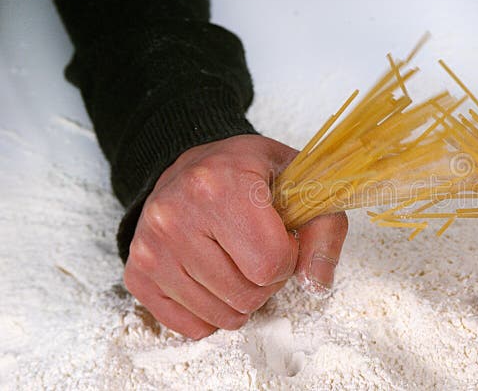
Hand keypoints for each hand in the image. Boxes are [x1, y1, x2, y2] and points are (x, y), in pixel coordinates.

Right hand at [123, 135, 347, 338]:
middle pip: (246, 295)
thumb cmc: (249, 174)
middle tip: (257, 249)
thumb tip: (316, 284)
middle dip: (265, 281)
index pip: (270, 263)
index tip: (281, 237)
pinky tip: (213, 276)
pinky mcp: (138, 274)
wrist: (195, 167)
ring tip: (236, 259)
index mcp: (220, 184)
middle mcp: (175, 215)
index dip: (288, 258)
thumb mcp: (300, 182)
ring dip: (240, 298)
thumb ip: (324, 231)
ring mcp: (150, 247)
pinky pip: (191, 326)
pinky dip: (211, 311)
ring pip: (220, 316)